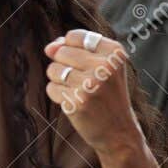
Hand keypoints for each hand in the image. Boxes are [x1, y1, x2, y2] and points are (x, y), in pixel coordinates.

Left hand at [45, 30, 141, 157]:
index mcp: (115, 52)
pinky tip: (76, 103)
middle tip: (84, 82)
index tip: (85, 64)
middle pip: (61, 51)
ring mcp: (91, 84)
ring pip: (53, 69)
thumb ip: (72, 49)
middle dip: (64, 65)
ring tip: (80, 92)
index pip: (74, 36)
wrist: (119, 132)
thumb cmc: (106, 94)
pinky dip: (58, 96)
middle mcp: (105, 66)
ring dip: (59, 81)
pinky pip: (51, 88)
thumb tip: (49, 48)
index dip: (70, 48)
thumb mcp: (100, 66)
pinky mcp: (78, 100)